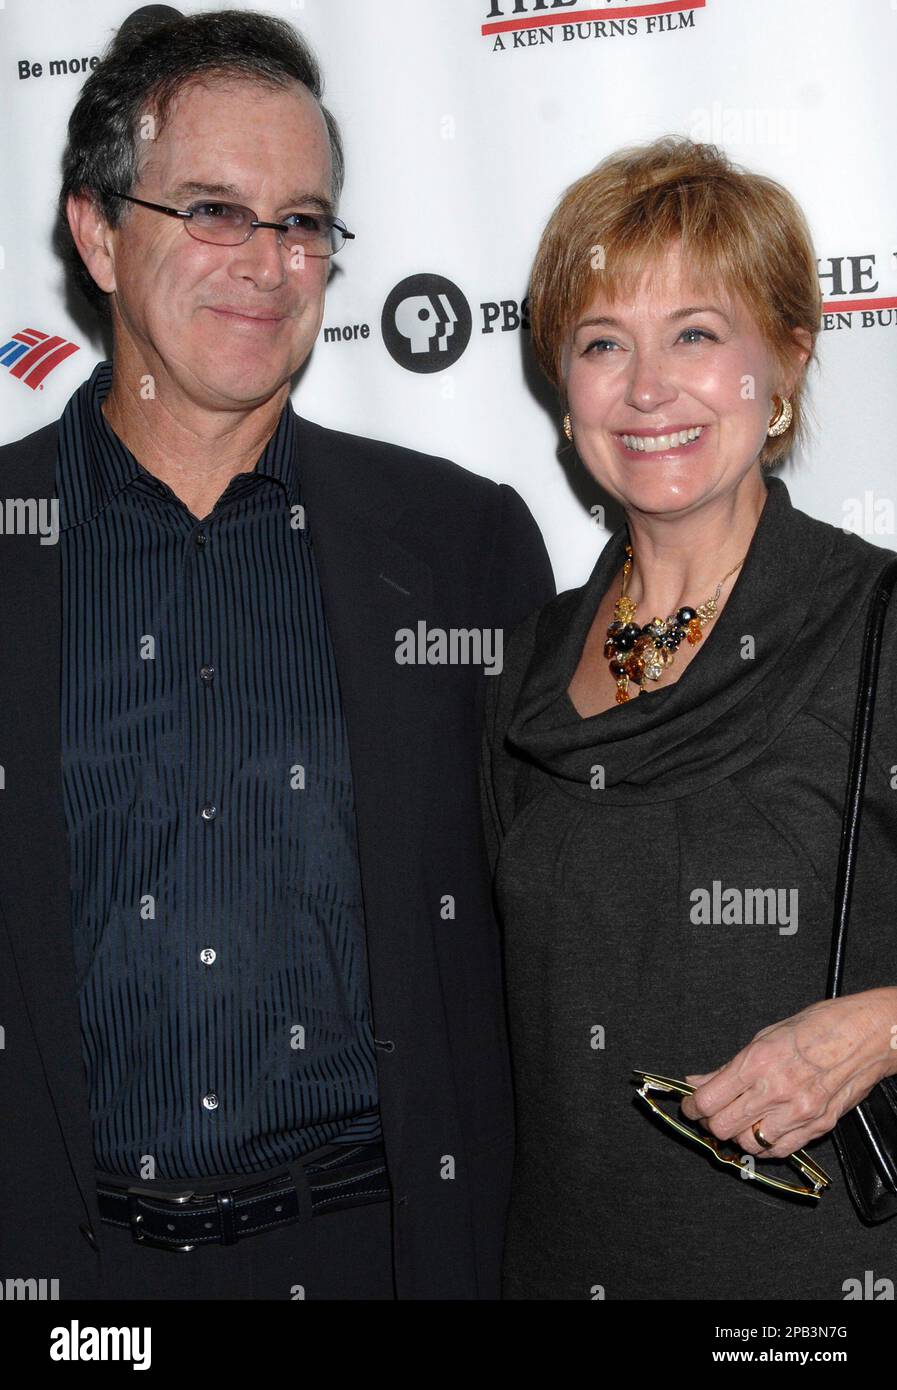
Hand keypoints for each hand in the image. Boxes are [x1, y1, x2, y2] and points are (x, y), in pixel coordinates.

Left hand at [680, 987, 896, 1159]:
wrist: (864, 1035)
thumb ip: (729, 1067)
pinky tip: (763, 1129)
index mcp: (758, 1062)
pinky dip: (765, 1145)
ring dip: (738, 1134)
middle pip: (723, 1127)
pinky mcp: (817, 1127)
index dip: (692, 1107)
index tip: (691, 1105)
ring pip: (748, 1143)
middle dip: (710, 1122)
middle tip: (711, 1114)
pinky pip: (780, 1151)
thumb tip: (698, 1082)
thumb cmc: (817, 1027)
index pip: (709, 1100)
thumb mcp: (764, 1037)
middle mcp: (776, 1090)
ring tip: (739, 1120)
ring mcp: (798, 1112)